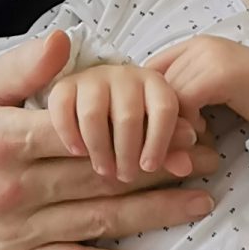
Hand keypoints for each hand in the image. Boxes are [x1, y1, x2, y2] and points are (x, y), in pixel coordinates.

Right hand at [0, 31, 218, 249]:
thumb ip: (24, 66)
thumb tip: (67, 39)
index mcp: (5, 141)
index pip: (86, 135)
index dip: (141, 132)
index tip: (184, 126)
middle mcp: (12, 189)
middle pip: (102, 179)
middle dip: (162, 170)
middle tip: (209, 160)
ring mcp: (14, 230)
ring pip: (96, 222)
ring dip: (153, 214)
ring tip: (200, 201)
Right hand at [45, 61, 198, 182]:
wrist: (94, 94)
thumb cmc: (134, 118)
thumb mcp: (156, 129)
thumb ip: (171, 147)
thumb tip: (185, 167)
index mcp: (155, 83)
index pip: (164, 109)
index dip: (160, 141)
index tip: (149, 167)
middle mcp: (125, 74)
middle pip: (128, 116)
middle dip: (127, 152)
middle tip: (126, 175)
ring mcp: (93, 77)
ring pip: (94, 116)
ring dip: (100, 148)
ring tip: (104, 169)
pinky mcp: (65, 85)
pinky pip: (63, 110)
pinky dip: (69, 133)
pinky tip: (78, 151)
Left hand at [150, 34, 248, 131]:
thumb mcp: (212, 85)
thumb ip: (186, 86)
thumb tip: (147, 107)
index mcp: (195, 43)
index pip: (152, 68)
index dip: (150, 97)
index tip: (160, 122)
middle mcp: (199, 44)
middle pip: (156, 83)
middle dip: (159, 115)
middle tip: (170, 138)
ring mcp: (209, 56)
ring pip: (168, 95)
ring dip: (175, 122)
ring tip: (193, 134)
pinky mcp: (217, 74)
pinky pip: (183, 102)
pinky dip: (189, 121)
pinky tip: (205, 130)